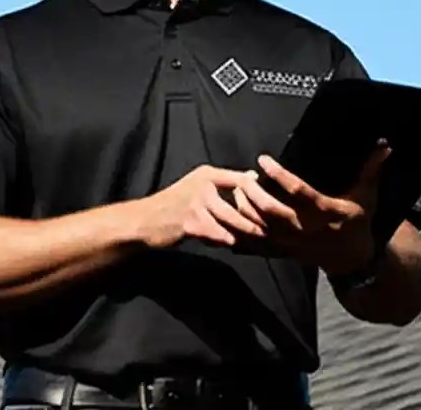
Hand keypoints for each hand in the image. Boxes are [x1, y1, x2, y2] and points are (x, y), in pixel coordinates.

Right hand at [133, 164, 270, 248]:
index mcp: (207, 174)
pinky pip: (220, 235)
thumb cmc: (173, 205)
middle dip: (257, 220)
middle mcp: (204, 185)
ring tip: (259, 242)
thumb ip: (225, 181)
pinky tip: (234, 247)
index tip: (275, 210)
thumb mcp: (197, 186)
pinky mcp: (192, 223)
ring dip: (246, 234)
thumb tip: (253, 176)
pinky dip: (228, 242)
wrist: (145, 221)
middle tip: (272, 232)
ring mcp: (197, 204)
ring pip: (233, 222)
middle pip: (242, 204)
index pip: (244, 181)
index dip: (261, 197)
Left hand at [233, 140, 391, 274]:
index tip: (264, 159)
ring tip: (237, 188)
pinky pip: (257, 243)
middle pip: (272, 211)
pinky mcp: (284, 252)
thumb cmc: (358, 222)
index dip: (279, 175)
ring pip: (260, 228)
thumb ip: (372, 169)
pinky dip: (241, 230)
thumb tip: (385, 143)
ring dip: (244, 208)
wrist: (354, 260)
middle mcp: (308, 229)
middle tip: (244, 175)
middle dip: (254, 192)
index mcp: (327, 212)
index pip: (299, 192)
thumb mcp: (367, 196)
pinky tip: (230, 214)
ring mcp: (293, 243)